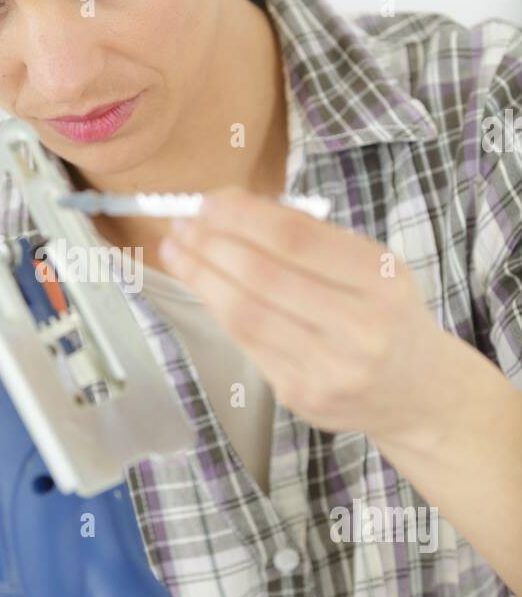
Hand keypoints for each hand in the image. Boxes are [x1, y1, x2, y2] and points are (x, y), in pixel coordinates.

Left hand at [157, 185, 448, 444]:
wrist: (420, 393)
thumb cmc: (387, 315)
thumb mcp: (374, 265)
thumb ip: (313, 239)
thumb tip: (233, 211)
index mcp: (382, 279)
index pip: (295, 238)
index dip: (241, 217)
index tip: (207, 201)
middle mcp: (361, 326)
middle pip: (262, 276)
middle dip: (210, 245)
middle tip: (181, 224)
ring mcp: (330, 367)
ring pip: (245, 315)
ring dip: (200, 277)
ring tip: (176, 251)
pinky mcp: (302, 395)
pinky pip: (247, 344)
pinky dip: (218, 309)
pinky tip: (202, 287)